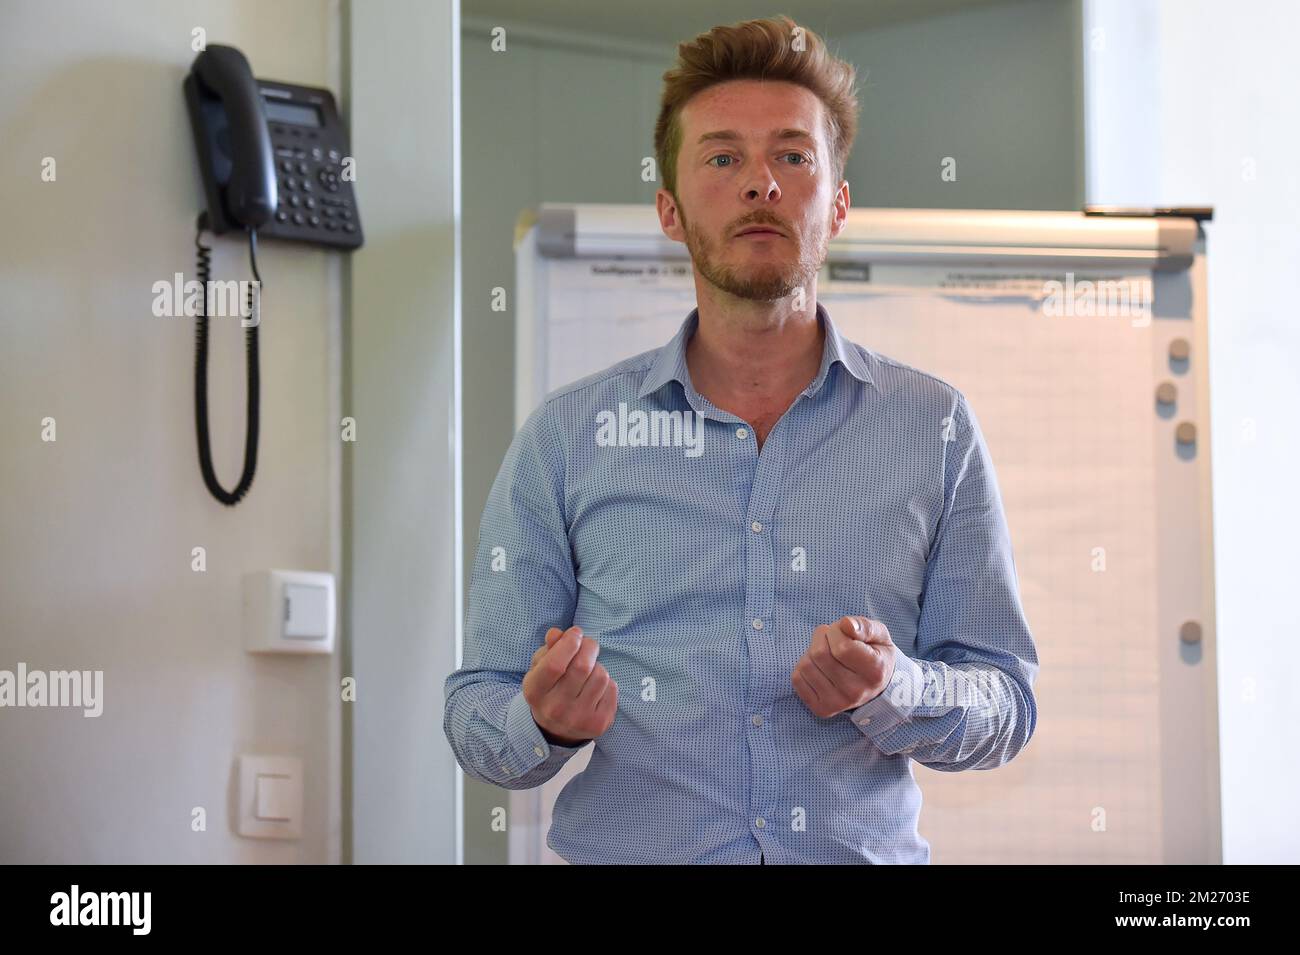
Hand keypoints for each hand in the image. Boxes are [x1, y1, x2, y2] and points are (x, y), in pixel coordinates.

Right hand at [523, 625, 618, 745]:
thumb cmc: (549, 689)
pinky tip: (595, 688)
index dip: (568, 643)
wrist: (557, 730)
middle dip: (588, 647)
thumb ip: (549, 648)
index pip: (554, 665)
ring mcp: (579, 719)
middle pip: (581, 667)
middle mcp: (555, 709)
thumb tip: (557, 633)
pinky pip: (612, 688)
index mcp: (535, 693)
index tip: (575, 633)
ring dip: (597, 665)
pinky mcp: (599, 723)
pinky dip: (606, 682)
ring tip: (588, 671)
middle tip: (587, 644)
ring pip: (600, 675)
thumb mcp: (541, 668)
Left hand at [792, 615, 896, 718]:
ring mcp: (838, 704)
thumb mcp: (879, 635)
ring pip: (806, 665)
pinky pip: (797, 679)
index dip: (836, 631)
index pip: (843, 647)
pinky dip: (804, 667)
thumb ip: (865, 626)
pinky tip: (819, 668)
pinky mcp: (821, 709)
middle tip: (833, 640)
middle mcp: (857, 692)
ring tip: (827, 654)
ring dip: (811, 652)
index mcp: (875, 672)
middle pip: (820, 654)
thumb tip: (846, 625)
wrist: (875, 687)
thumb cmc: (874, 654)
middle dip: (822, 639)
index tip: (843, 630)